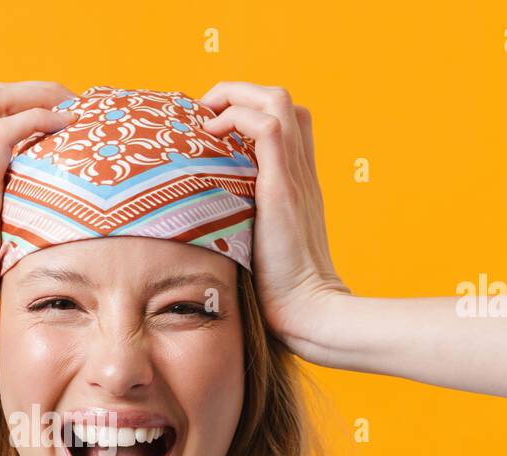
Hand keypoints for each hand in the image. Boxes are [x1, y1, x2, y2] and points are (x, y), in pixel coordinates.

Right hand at [0, 81, 76, 356]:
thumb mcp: (3, 252)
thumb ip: (23, 233)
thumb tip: (65, 242)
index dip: (33, 108)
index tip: (72, 122)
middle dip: (40, 91)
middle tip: (78, 107)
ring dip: (41, 96)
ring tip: (76, 110)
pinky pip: (2, 131)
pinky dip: (35, 118)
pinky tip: (65, 127)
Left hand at [198, 82, 349, 349]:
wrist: (306, 311)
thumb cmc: (278, 293)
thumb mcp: (259, 248)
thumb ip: (243, 227)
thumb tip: (200, 232)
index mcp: (297, 182)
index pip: (285, 122)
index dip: (249, 112)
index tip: (212, 129)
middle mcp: (300, 171)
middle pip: (281, 100)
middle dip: (237, 94)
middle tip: (203, 114)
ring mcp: (295, 175)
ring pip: (276, 100)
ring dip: (235, 96)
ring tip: (205, 117)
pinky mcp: (283, 186)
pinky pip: (268, 126)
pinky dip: (238, 117)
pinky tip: (213, 136)